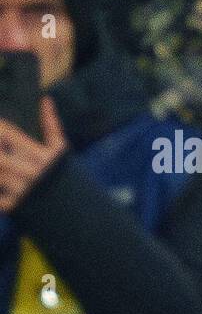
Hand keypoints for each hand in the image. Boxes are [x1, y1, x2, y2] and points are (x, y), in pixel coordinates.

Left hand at [0, 98, 67, 213]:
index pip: (8, 135)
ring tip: (5, 167)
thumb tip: (46, 100)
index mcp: (43, 156)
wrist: (82, 214)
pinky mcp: (18, 209)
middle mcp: (34, 173)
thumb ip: (51, 125)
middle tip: (4, 153)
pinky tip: (2, 185)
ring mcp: (26, 192)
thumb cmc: (68, 178)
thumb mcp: (62, 151)